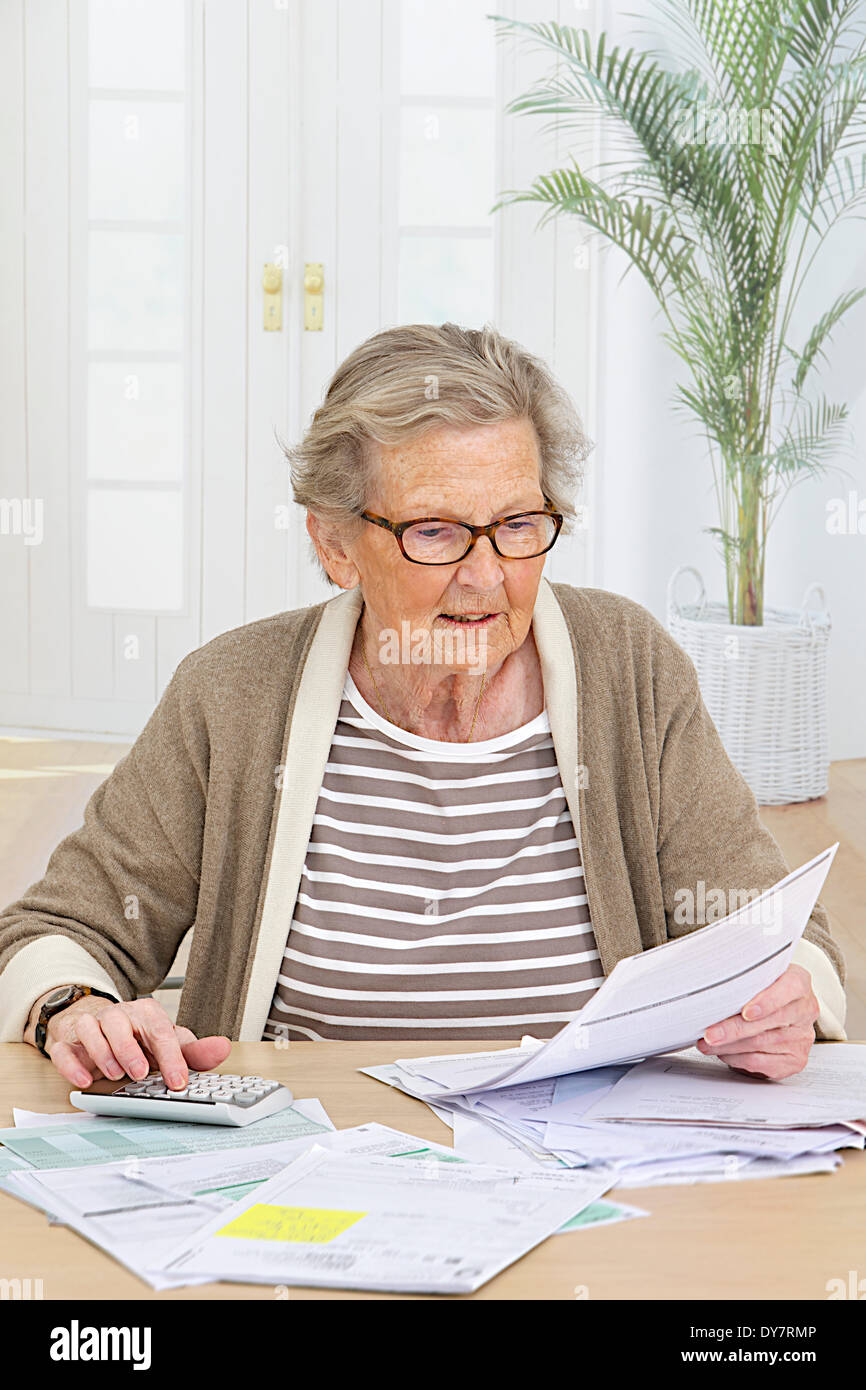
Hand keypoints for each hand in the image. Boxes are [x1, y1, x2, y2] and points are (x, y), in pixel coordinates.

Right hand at [37, 995, 230, 1090]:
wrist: (99, 1025)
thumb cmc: (136, 1036)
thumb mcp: (167, 1043)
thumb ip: (193, 1051)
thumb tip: (222, 1049)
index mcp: (144, 1015)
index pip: (159, 1029)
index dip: (170, 1056)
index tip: (178, 1080)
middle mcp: (117, 1017)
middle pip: (120, 1022)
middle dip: (130, 1048)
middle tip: (141, 1073)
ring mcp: (90, 1027)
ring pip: (90, 1029)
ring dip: (102, 1053)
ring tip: (115, 1075)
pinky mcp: (68, 1042)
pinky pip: (64, 1049)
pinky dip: (71, 1064)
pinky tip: (84, 1080)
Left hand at [695, 964, 818, 1078]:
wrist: (776, 1010)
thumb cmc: (760, 990)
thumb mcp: (756, 975)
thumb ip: (743, 977)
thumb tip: (710, 983)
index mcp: (799, 982)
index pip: (790, 989)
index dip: (768, 1001)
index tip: (746, 1012)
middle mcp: (805, 1009)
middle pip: (769, 1021)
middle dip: (734, 1029)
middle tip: (709, 1034)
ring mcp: (802, 1037)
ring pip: (760, 1044)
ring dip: (728, 1046)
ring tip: (707, 1043)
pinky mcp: (795, 1060)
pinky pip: (761, 1062)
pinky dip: (736, 1058)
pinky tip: (722, 1052)